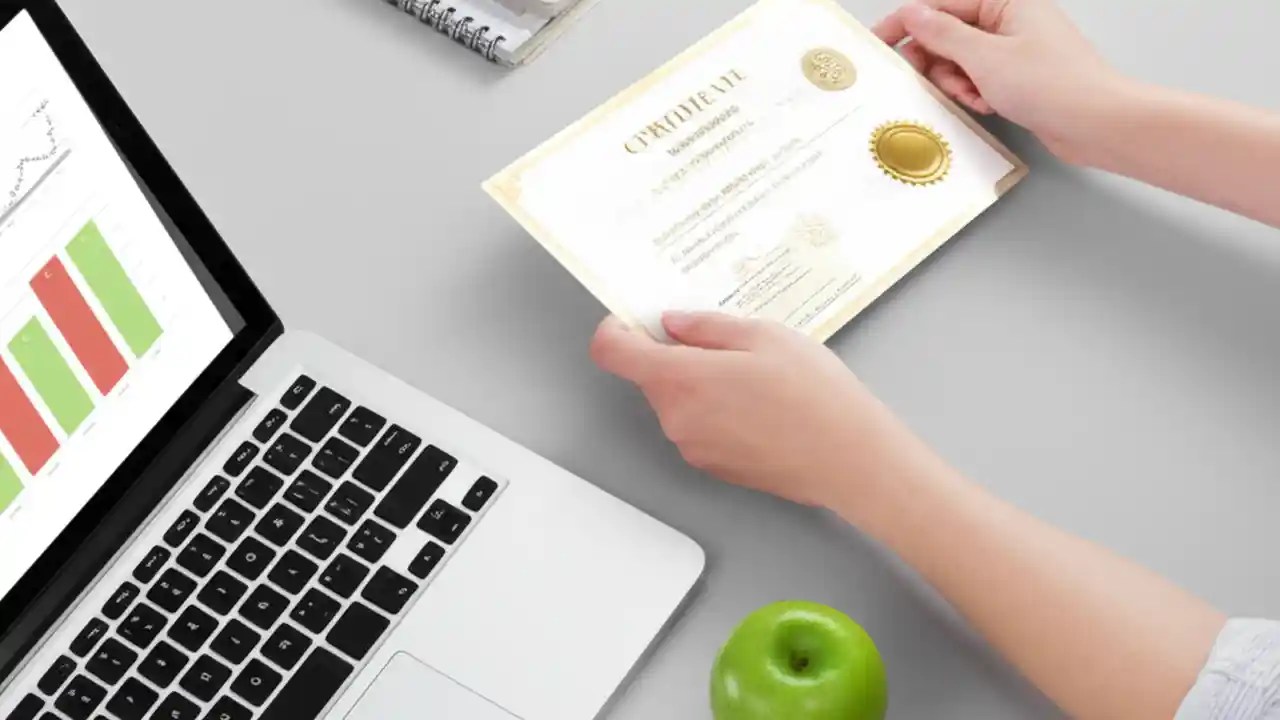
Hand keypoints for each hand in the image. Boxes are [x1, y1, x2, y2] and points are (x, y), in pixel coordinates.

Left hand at [590, 313, 919, 509]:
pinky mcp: (713, 466)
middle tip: (726, 342)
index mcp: (680, 379)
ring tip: (755, 376)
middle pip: (649, 376)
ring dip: (700, 384)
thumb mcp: (764, 335)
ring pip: (677, 402)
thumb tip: (673, 324)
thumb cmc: (815, 395)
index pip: (612, 352)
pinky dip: (716, 410)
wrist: (851, 459)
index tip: (634, 320)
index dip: (616, 330)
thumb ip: (706, 326)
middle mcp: (676, 418)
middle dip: (674, 354)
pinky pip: (699, 427)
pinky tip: (760, 405)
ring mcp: (693, 447)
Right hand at [873, 0, 1126, 163]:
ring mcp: (1015, 48)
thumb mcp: (985, 57)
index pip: (940, 5)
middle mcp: (1010, 19)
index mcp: (1006, 1)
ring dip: (957, 82)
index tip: (879, 43)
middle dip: (938, 62)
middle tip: (932, 83)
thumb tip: (913, 14)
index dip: (906, 24)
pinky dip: (974, 93)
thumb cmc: (1053, 84)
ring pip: (960, 61)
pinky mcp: (1018, 76)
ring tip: (975, 97)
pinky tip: (988, 105)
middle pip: (948, 34)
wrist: (1098, 123)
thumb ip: (943, 33)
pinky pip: (978, 79)